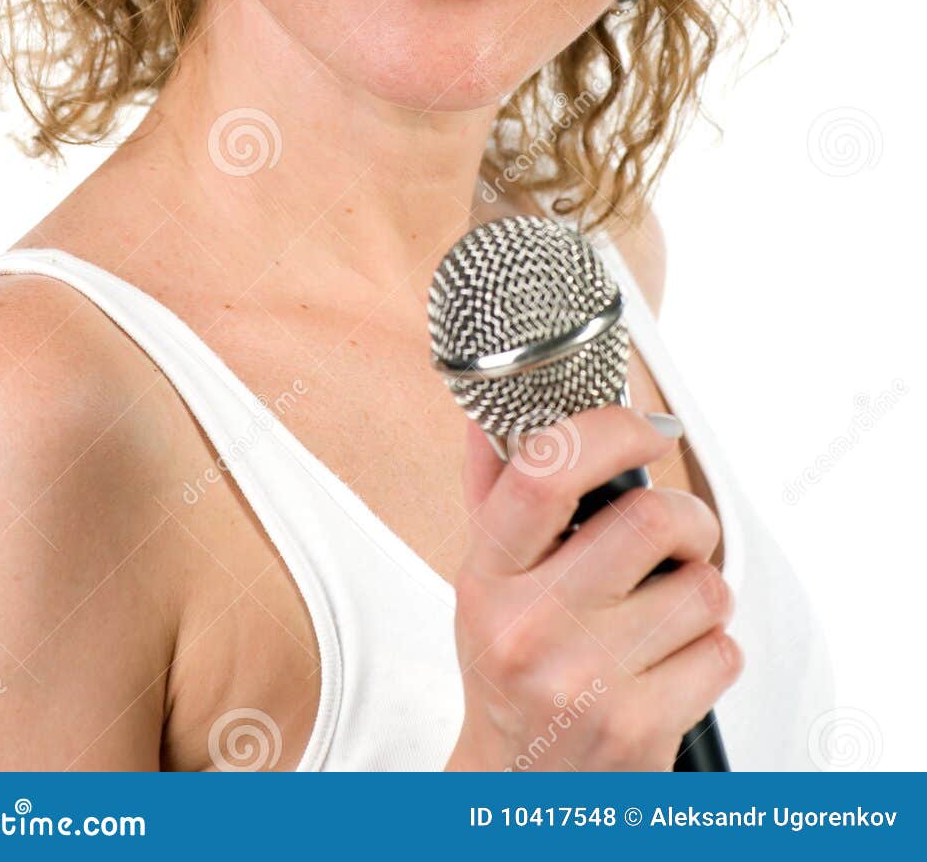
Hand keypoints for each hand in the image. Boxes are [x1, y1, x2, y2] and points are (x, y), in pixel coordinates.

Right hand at [444, 406, 741, 771]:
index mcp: (489, 578)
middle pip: (652, 520)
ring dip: (703, 592)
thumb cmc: (511, 673)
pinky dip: (714, 651)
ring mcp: (588, 682)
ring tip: (668, 612)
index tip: (646, 429)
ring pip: (704, 587)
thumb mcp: (484, 582)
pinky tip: (673, 664)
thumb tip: (494, 416)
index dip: (613, 429)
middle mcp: (532, 627)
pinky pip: (723, 651)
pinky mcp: (641, 729)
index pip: (547, 471)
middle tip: (679, 535)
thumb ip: (493, 492)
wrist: (518, 791)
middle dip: (688, 518)